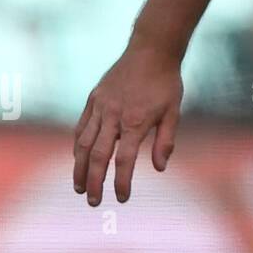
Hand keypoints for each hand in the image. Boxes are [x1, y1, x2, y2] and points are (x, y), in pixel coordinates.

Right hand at [73, 42, 182, 205]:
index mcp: (136, 121)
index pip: (125, 159)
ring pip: (84, 143)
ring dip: (80, 167)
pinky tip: (78, 159)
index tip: (122, 198)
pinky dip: (78, 146)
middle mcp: (114, 115)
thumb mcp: (174, 112)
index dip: (123, 181)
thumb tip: (159, 169)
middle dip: (94, 181)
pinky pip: (81, 127)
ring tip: (79, 187)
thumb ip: (165, 141)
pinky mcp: (94, 99)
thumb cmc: (166, 82)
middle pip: (99, 155)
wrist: (151, 49)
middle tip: (93, 202)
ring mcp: (100, 106)